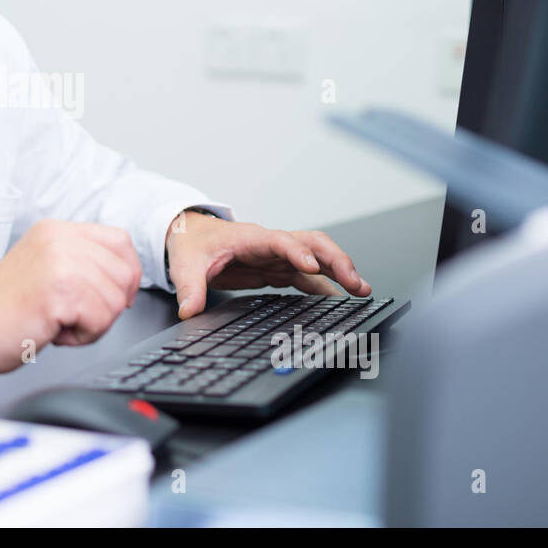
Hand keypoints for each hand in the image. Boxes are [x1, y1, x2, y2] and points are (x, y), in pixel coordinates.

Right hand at [0, 219, 141, 375]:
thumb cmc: (4, 307)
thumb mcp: (44, 264)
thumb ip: (79, 259)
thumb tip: (124, 274)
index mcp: (56, 230)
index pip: (120, 241)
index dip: (126, 274)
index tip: (114, 295)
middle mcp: (59, 240)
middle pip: (125, 273)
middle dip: (109, 304)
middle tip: (75, 315)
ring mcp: (60, 264)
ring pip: (116, 300)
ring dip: (95, 323)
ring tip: (60, 322)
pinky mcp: (59, 293)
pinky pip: (101, 320)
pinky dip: (84, 336)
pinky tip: (56, 330)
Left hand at [165, 210, 371, 318]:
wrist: (192, 237)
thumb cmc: (192, 244)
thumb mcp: (185, 265)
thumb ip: (190, 287)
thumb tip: (189, 310)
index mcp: (251, 237)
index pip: (281, 241)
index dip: (298, 253)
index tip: (312, 267)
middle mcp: (271, 245)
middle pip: (313, 244)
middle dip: (337, 261)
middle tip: (356, 283)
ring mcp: (278, 257)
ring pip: (318, 259)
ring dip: (340, 273)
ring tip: (362, 292)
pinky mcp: (278, 271)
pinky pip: (309, 277)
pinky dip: (326, 288)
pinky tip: (341, 302)